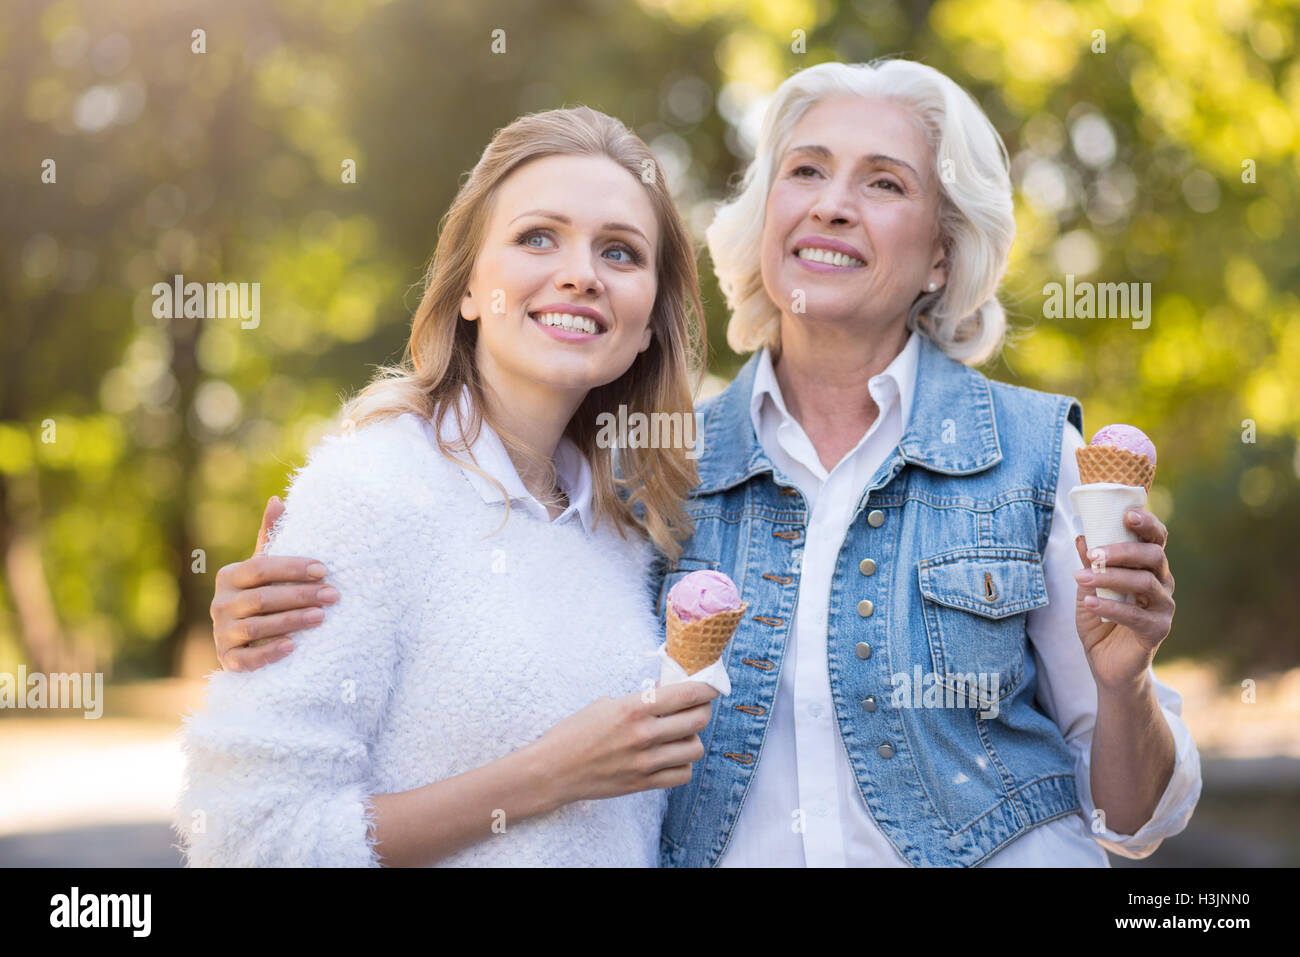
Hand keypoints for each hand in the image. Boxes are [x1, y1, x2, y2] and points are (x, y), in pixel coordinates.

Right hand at [210, 496, 337, 671]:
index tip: (325, 569)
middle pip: (262, 598)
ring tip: (322, 617)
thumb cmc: (261, 594)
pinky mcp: (227, 659)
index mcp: (230, 576)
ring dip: (291, 621)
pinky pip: (246, 659)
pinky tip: (293, 647)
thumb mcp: (263, 567)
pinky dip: (268, 653)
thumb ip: (270, 537)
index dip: (293, 568)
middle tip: (333, 595)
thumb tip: (278, 500)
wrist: (243, 638)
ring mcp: (221, 632)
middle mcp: (220, 603)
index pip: (261, 568)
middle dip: (300, 596)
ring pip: (256, 626)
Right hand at [533, 681, 719, 805]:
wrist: (553, 770)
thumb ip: (639, 700)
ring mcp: (645, 762)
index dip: (706, 688)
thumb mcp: (605, 704)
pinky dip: (682, 764)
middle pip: (697, 720)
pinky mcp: (643, 783)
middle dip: (703, 710)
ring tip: (680, 735)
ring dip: (692, 739)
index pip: (686, 694)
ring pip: (694, 748)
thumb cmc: (575, 732)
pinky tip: (671, 756)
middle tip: (698, 707)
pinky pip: (682, 774)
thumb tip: (668, 693)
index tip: (712, 686)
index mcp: (633, 708)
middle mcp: (643, 734)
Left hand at [1072, 508, 1175, 693]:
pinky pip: (1136, 615)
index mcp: (1148, 567)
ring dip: (1109, 577)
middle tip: (1093, 554)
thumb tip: (1082, 537)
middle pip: (1153, 556)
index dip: (1147, 523)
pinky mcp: (1158, 630)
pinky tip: (1089, 602)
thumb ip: (1089, 564)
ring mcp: (1163, 607)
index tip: (1127, 515)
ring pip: (1144, 582)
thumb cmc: (1100, 620)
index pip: (1156, 538)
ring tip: (1080, 578)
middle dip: (1122, 551)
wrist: (1106, 664)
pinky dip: (1110, 606)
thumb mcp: (1089, 588)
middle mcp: (1162, 583)